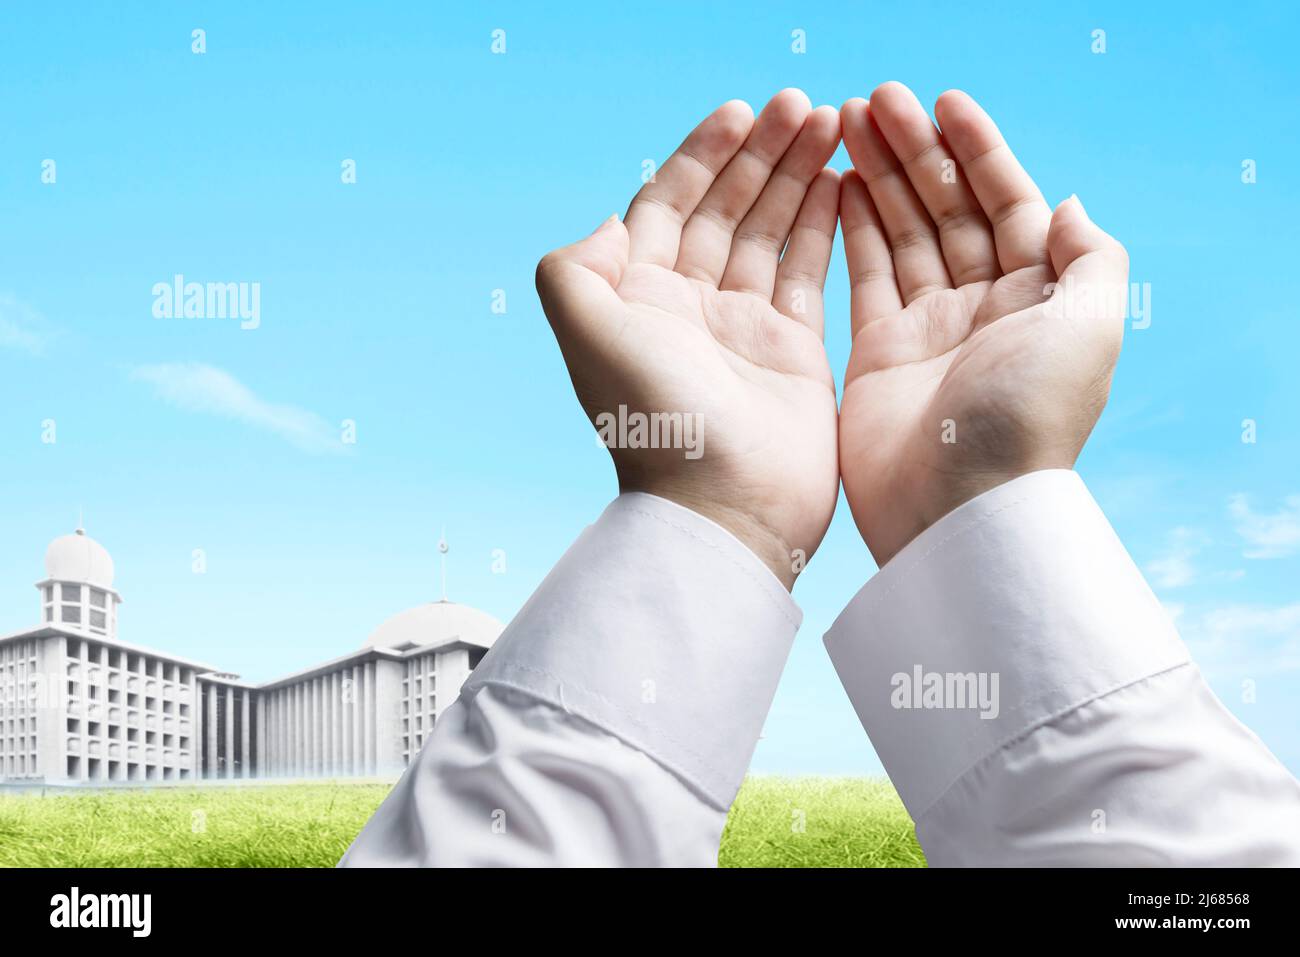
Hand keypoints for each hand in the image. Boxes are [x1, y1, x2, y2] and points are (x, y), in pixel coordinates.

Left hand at [536, 90, 841, 588]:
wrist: (723, 508)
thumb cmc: (655, 423)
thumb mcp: (589, 334)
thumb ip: (576, 267)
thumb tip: (612, 220)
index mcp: (640, 297)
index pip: (670, 205)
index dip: (702, 155)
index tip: (740, 111)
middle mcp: (690, 307)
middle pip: (726, 209)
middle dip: (761, 154)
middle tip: (803, 104)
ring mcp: (743, 328)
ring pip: (771, 233)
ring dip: (797, 177)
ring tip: (832, 125)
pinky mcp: (794, 352)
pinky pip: (809, 273)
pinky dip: (824, 227)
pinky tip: (841, 183)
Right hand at [837, 82, 1129, 565]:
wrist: (957, 510)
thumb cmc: (1026, 420)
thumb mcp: (1090, 330)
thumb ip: (1091, 260)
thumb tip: (1069, 203)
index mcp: (1037, 297)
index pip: (1008, 203)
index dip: (979, 150)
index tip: (944, 101)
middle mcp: (984, 307)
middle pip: (948, 209)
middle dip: (916, 151)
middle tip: (876, 99)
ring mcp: (928, 330)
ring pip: (903, 234)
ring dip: (880, 177)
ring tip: (847, 124)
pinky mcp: (878, 354)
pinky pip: (865, 276)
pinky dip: (853, 229)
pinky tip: (840, 184)